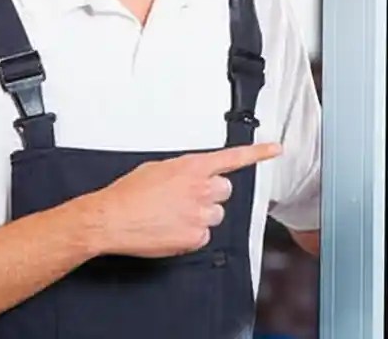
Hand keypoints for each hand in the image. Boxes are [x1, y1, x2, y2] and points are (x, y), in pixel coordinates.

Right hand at [94, 143, 282, 257]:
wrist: (112, 219)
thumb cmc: (129, 193)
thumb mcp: (158, 168)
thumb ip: (183, 171)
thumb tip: (191, 177)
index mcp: (193, 167)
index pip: (233, 157)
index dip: (258, 153)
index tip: (276, 149)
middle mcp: (201, 188)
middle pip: (225, 190)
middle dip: (210, 194)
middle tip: (186, 198)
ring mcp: (200, 214)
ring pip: (216, 214)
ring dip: (201, 214)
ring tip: (174, 215)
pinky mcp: (195, 236)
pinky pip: (203, 235)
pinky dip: (191, 234)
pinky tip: (170, 229)